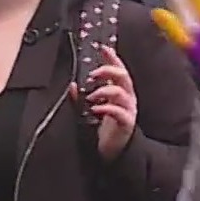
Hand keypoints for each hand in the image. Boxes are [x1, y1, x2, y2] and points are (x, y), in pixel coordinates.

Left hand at [71, 46, 136, 161]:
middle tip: (93, 73)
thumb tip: (71, 85)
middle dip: (108, 71)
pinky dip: (106, 108)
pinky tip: (95, 109)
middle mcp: (127, 98)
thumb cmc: (104, 128)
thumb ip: (80, 97)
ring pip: (121, 92)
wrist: (114, 151)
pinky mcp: (127, 123)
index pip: (119, 69)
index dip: (113, 58)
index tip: (103, 48)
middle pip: (123, 76)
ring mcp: (128, 110)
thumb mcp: (90, 109)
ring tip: (91, 96)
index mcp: (120, 91)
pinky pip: (118, 112)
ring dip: (104, 90)